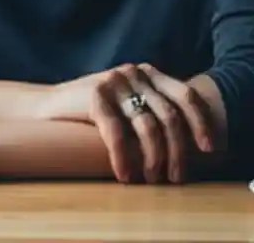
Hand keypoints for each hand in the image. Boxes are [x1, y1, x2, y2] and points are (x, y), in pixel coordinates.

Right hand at [38, 63, 215, 183]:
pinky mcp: (94, 95)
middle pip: (169, 114)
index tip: (209, 150)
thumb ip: (152, 109)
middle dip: (178, 151)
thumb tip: (192, 144)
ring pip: (147, 126)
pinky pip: (117, 132)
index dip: (201, 122)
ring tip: (153, 180)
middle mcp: (134, 73)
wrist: (45, 108)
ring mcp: (114, 82)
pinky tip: (126, 176)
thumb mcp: (128, 104)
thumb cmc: (92, 114)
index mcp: (148, 73)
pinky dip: (124, 158)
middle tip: (177, 177)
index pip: (185, 94)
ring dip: (154, 158)